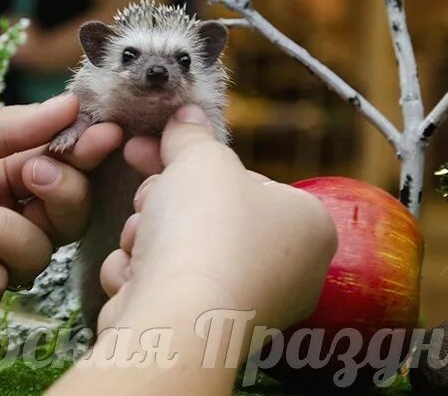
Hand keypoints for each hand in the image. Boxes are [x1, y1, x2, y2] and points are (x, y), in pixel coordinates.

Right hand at [50, 105, 335, 395]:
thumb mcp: (201, 159)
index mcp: (308, 225)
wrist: (175, 317)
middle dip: (165, 200)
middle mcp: (289, 272)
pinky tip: (138, 276)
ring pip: (179, 248)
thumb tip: (188, 116)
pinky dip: (143, 276)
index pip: (247, 179)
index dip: (196, 160)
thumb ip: (192, 134)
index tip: (158, 145)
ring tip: (144, 240)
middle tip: (149, 195)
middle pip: (209, 213)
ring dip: (147, 236)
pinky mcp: (201, 331)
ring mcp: (245, 305)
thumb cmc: (207, 231)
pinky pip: (165, 286)